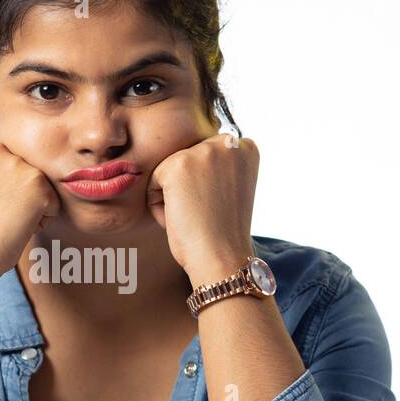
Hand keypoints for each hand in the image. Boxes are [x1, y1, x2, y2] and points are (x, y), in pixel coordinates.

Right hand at [0, 141, 60, 275]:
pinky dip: (41, 221)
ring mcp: (17, 165)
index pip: (4, 167)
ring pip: (40, 189)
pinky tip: (18, 228)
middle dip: (17, 197)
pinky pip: (52, 205)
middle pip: (23, 174)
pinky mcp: (37, 183)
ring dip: (30, 208)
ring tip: (6, 223)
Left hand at [146, 132, 258, 280]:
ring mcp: (203, 151)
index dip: (209, 187)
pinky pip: (154, 181)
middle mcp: (227, 143)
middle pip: (187, 160)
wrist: (222, 257)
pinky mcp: (178, 164)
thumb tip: (190, 157)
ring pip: (170, 170)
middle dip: (190, 189)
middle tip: (206, 214)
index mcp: (246, 148)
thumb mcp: (231, 188)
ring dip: (174, 196)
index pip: (207, 156)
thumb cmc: (224, 232)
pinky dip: (159, 205)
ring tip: (195, 216)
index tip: (219, 206)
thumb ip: (219, 166)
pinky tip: (181, 217)